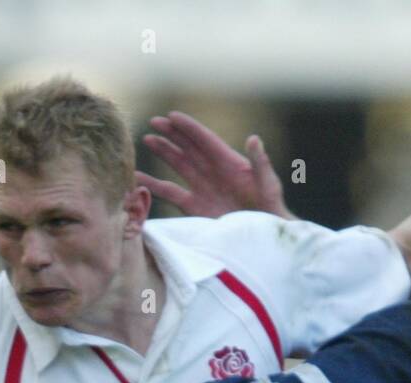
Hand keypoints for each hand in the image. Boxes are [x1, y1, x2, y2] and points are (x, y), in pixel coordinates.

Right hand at [137, 111, 292, 218]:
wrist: (265, 237)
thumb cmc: (272, 209)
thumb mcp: (269, 185)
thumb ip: (260, 163)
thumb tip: (254, 138)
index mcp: (230, 163)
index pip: (205, 140)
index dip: (189, 128)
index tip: (172, 116)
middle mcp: (213, 172)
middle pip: (189, 147)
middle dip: (172, 134)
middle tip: (154, 122)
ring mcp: (203, 188)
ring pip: (179, 165)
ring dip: (164, 152)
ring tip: (147, 140)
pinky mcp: (195, 207)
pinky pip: (171, 193)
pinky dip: (155, 186)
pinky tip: (139, 180)